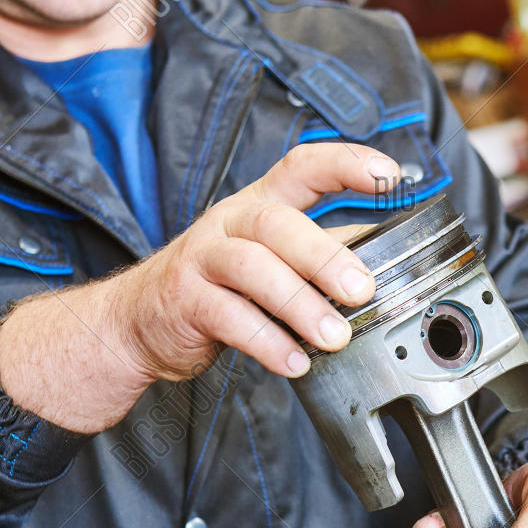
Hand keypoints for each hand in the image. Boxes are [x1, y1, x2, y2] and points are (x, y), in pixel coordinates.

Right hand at [0, 143, 397, 433]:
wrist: (138, 320)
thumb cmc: (217, 285)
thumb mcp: (269, 258)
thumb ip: (319, 253)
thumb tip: (384, 257)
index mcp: (259, 204)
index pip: (302, 167)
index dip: (346, 164)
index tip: (389, 174)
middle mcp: (230, 222)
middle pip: (278, 224)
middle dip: (325, 256)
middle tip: (362, 290)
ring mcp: (203, 259)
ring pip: (254, 269)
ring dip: (300, 305)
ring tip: (334, 337)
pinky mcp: (185, 300)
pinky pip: (230, 319)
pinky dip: (267, 343)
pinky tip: (295, 362)